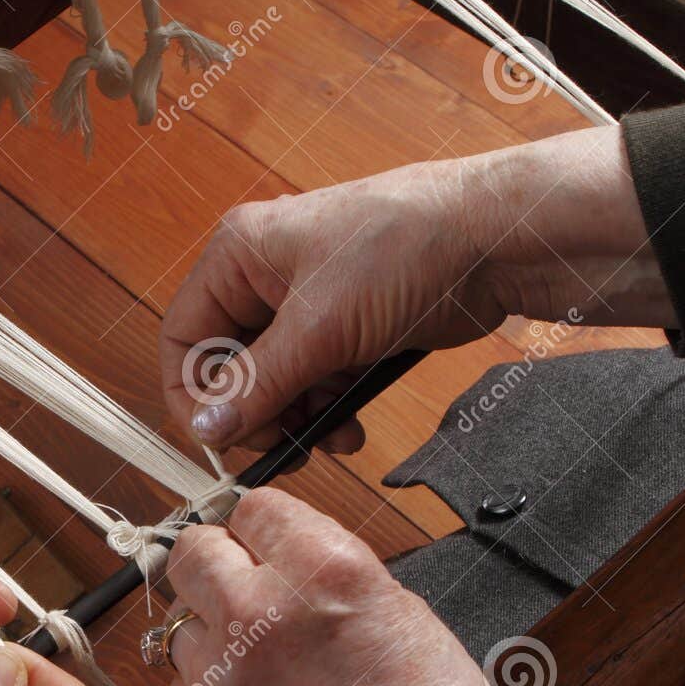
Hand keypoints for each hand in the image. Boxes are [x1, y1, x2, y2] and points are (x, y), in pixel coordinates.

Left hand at [157, 489, 574, 685]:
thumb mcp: (400, 607)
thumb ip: (324, 569)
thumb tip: (273, 553)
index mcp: (323, 566)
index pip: (250, 508)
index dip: (262, 532)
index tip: (268, 550)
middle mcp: (258, 611)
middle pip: (190, 552)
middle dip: (216, 568)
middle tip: (245, 598)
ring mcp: (218, 676)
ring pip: (179, 628)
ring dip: (212, 641)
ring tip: (267, 678)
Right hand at [160, 124, 671, 454]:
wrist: (500, 240)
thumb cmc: (408, 248)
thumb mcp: (319, 329)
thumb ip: (257, 386)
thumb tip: (207, 427)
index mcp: (239, 255)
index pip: (184, 337)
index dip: (193, 395)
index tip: (220, 439)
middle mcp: (264, 275)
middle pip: (227, 366)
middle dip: (254, 413)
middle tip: (283, 445)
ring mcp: (307, 301)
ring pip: (272, 381)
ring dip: (294, 418)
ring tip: (327, 439)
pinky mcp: (345, 324)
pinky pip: (313, 380)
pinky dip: (324, 409)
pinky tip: (348, 428)